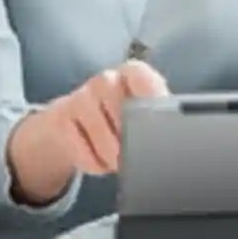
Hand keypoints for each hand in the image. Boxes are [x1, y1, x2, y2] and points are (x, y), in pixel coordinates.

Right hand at [39, 60, 169, 175]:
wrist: (72, 125)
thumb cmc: (118, 120)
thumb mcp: (141, 114)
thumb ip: (158, 119)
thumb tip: (177, 139)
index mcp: (132, 74)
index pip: (141, 76)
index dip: (150, 98)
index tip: (156, 120)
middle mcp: (106, 80)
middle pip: (123, 111)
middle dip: (132, 140)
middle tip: (138, 155)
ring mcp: (80, 96)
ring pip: (101, 133)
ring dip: (113, 156)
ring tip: (118, 161)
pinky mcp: (61, 118)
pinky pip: (82, 149)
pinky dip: (94, 164)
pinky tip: (99, 161)